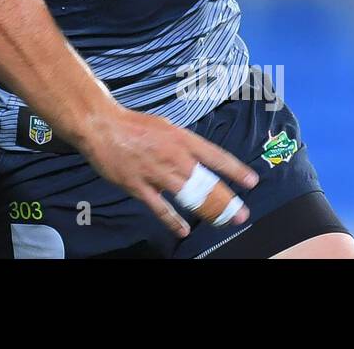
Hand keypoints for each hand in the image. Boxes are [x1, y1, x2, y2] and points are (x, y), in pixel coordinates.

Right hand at [79, 107, 257, 236]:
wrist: (101, 126)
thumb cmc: (133, 124)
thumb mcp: (165, 126)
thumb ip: (182, 144)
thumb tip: (197, 159)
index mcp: (181, 139)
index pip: (215, 156)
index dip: (235, 170)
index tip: (252, 182)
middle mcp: (173, 156)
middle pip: (206, 183)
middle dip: (227, 201)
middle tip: (241, 215)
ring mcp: (157, 173)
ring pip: (188, 197)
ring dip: (208, 212)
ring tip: (223, 222)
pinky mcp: (139, 186)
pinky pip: (160, 208)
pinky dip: (173, 221)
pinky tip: (183, 230)